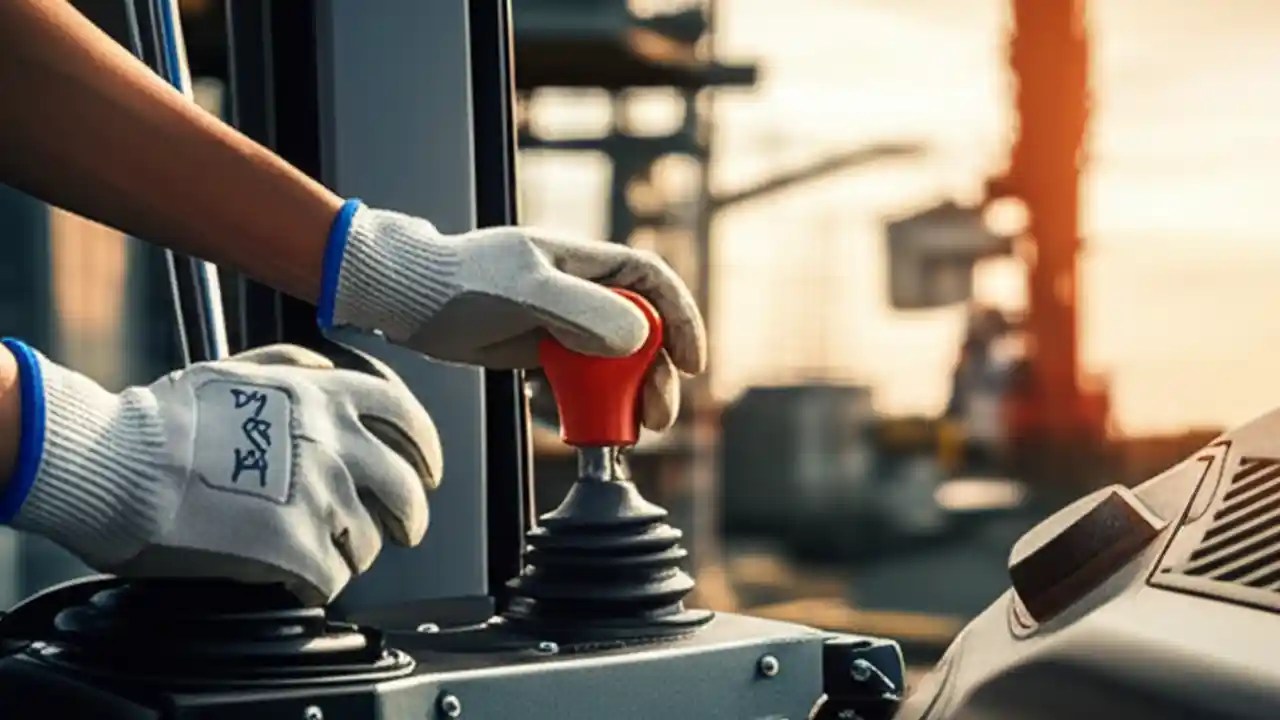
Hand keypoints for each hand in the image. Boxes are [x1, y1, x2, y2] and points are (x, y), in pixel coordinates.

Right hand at [0, 341, 440, 605]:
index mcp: (324, 397)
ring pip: (369, 542)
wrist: (120, 465)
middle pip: (407, 489)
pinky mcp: (300, 550)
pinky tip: (294, 578)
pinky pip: (332, 580)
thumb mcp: (237, 368)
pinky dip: (317, 584)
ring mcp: (323, 498)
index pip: (407, 417)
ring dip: (350, 553)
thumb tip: (327, 369)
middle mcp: (336, 445)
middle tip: (401, 529)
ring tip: (323, 554)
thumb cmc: (163, 420)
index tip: (428, 470)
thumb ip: (292, 365)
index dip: (426, 447)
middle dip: (409, 515)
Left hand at [318, 201, 706, 431]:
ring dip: (626, 394)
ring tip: (628, 427)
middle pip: (641, 331)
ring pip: (613, 360)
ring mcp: (560, 321)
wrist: (406, 298)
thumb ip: (584, 310)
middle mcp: (579, 290)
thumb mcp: (526, 291)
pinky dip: (586, 400)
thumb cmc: (460, 282)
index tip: (692, 363)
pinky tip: (580, 419)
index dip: (680, 321)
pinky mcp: (538, 349)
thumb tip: (638, 338)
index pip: (653, 284)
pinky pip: (578, 378)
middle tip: (656, 414)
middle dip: (656, 373)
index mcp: (584, 263)